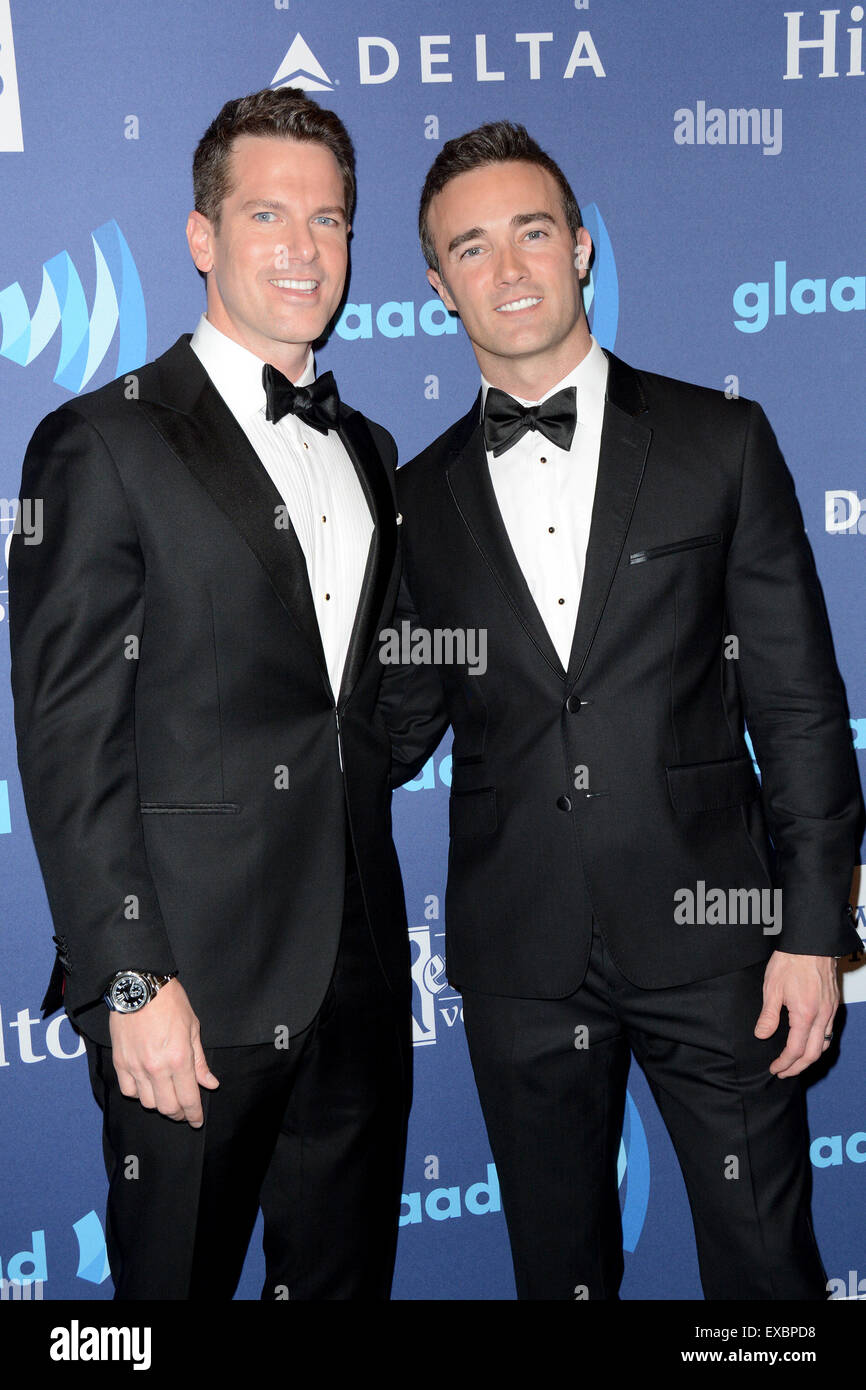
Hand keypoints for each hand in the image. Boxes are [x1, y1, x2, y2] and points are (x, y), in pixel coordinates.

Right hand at [109, 978, 218, 1125]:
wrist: (140, 987)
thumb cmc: (170, 1003)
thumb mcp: (193, 1029)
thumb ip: (200, 1061)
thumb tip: (210, 1084)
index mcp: (179, 1059)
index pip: (188, 1099)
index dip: (194, 1115)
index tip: (197, 1121)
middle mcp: (157, 1068)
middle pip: (167, 1107)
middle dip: (178, 1113)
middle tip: (184, 1109)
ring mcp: (136, 1067)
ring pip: (147, 1103)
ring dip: (159, 1103)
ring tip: (166, 1095)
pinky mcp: (120, 1063)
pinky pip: (128, 1091)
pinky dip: (138, 1093)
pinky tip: (146, 1085)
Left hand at [754, 951, 838, 1077]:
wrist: (810, 943)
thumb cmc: (790, 962)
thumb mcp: (772, 988)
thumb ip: (768, 1016)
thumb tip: (762, 1035)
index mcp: (805, 1015)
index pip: (795, 1050)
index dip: (784, 1063)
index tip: (774, 1068)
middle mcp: (821, 1016)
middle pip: (813, 1054)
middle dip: (798, 1067)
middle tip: (783, 1072)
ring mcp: (830, 1011)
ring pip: (824, 1044)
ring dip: (810, 1058)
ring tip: (795, 1063)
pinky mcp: (833, 1004)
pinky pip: (828, 1032)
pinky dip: (819, 1044)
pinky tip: (808, 1043)